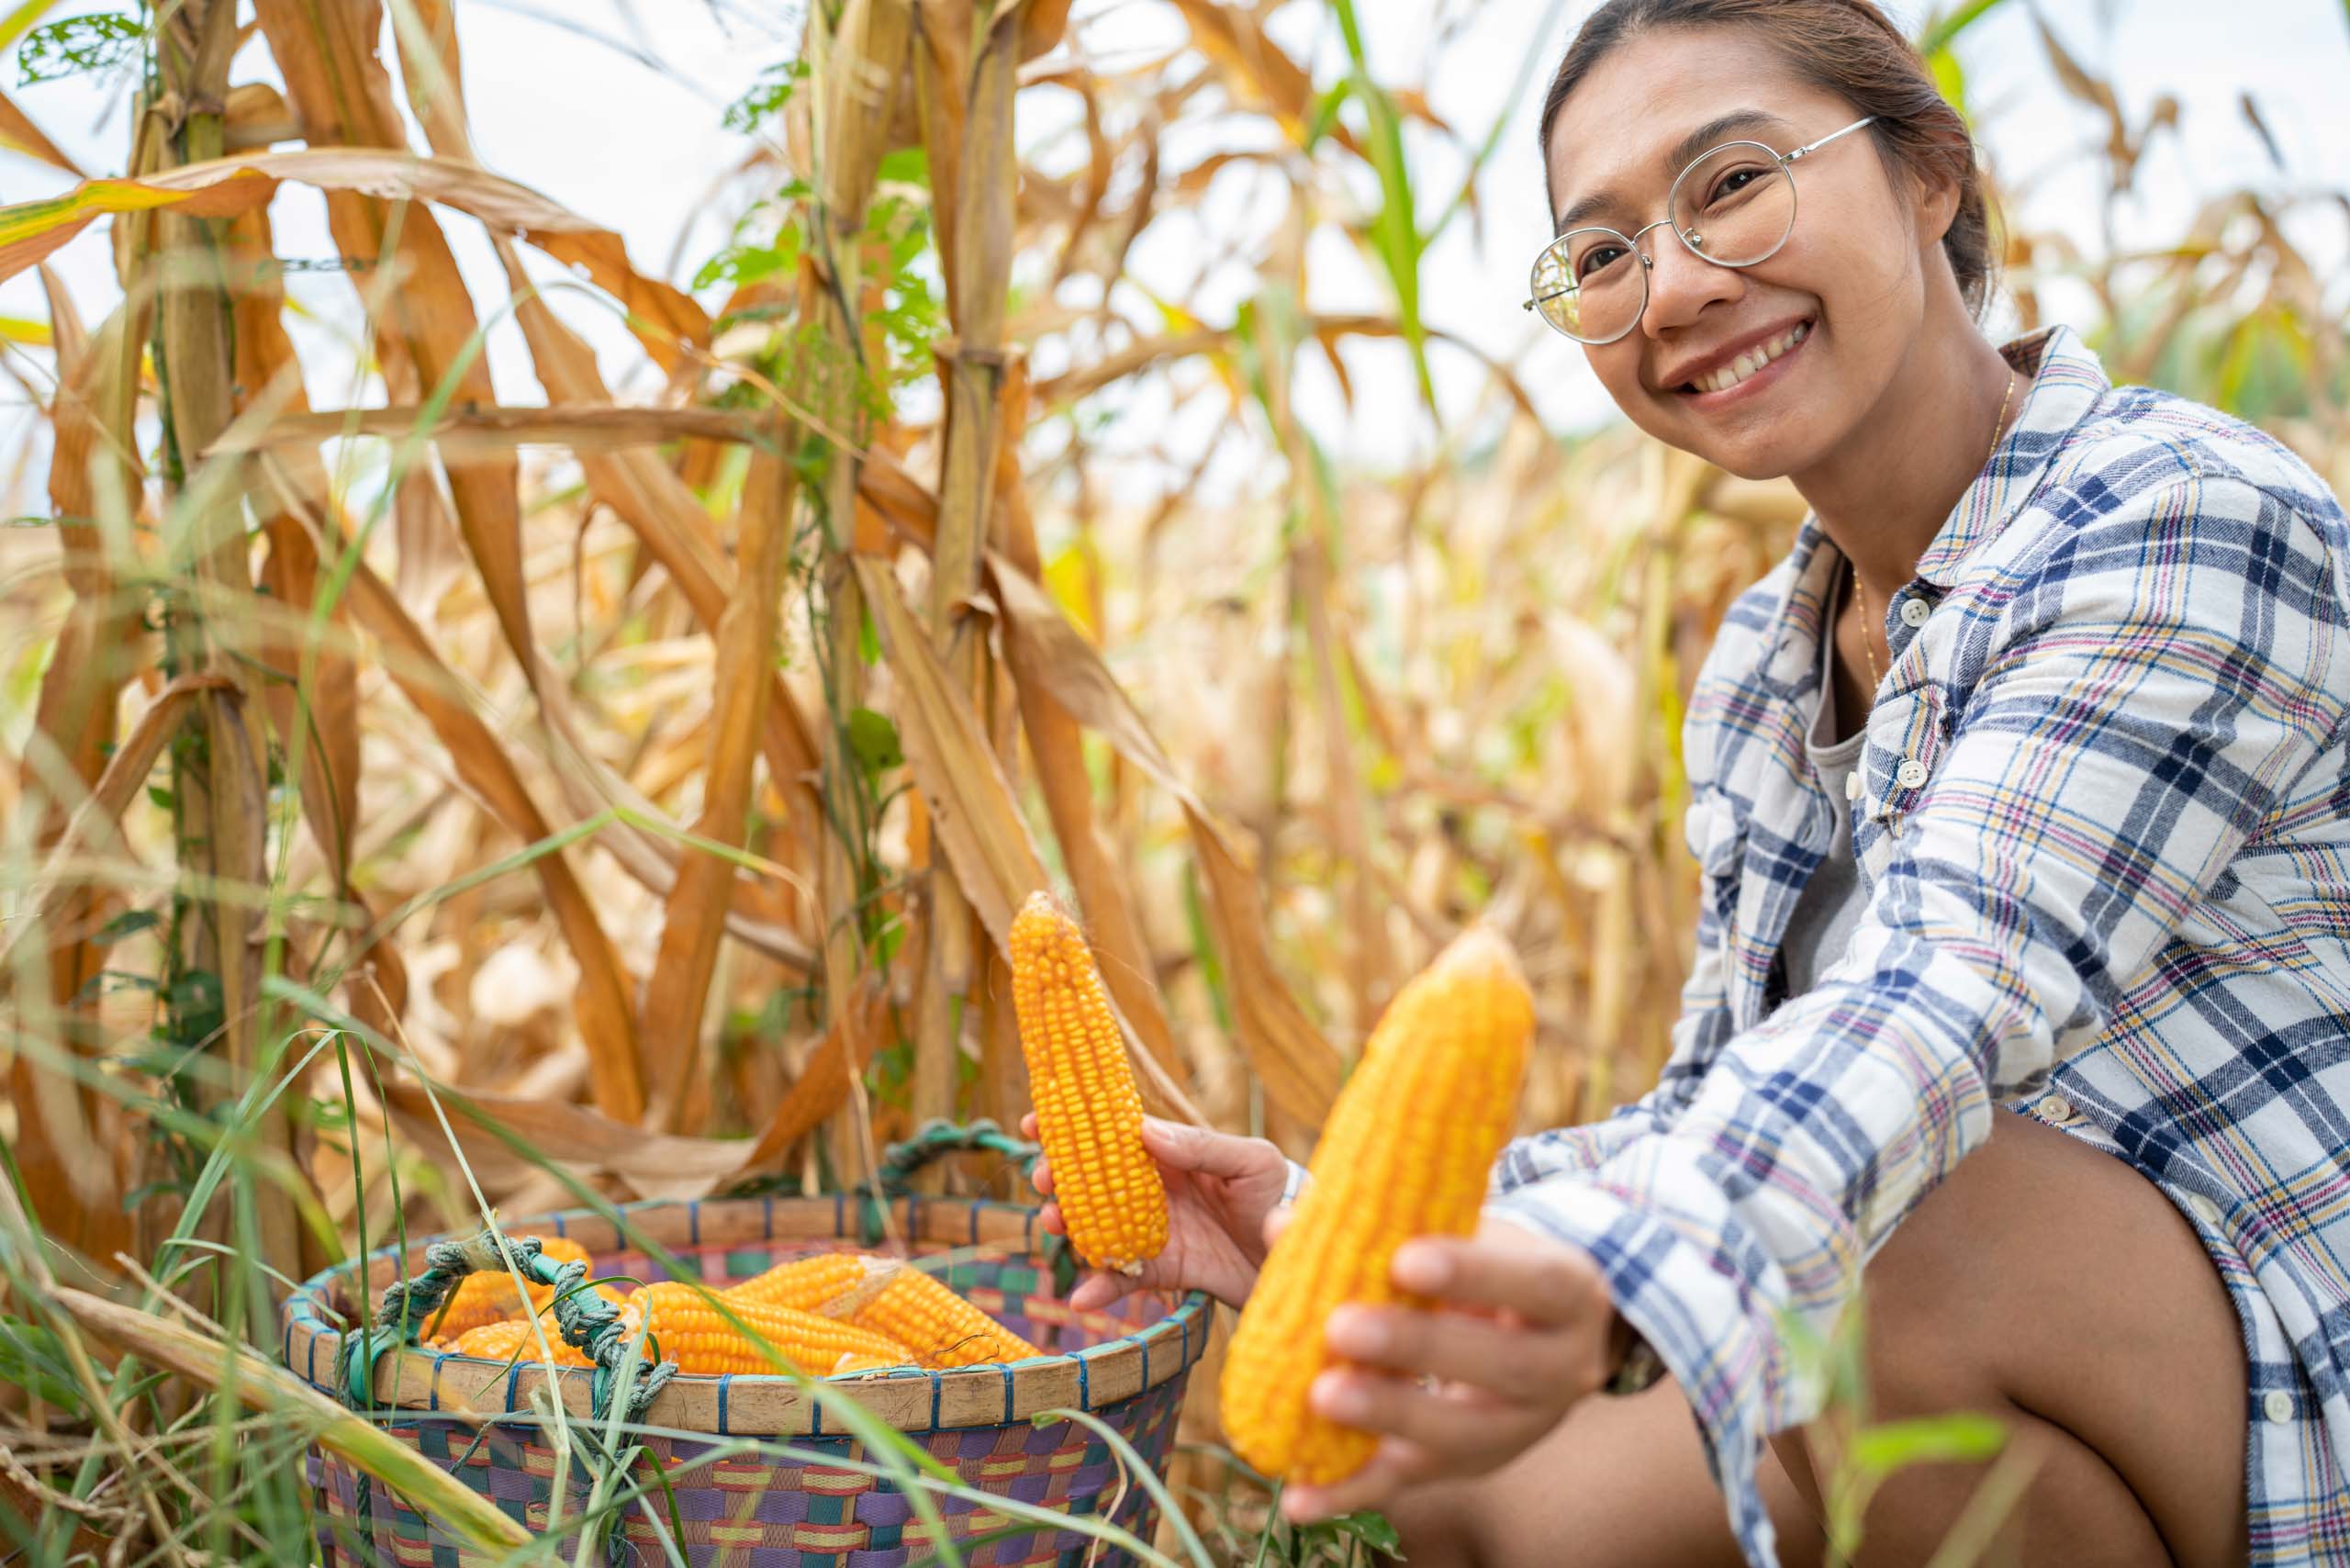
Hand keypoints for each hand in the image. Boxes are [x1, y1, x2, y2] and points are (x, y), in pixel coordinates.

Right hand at [1024, 1112, 1289, 1311]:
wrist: (1304, 1259)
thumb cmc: (1281, 1195)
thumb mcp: (1251, 1162)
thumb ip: (1203, 1146)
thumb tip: (1147, 1132)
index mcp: (1170, 1152)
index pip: (1114, 1132)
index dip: (1072, 1125)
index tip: (1035, 1123)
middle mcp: (1153, 1188)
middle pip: (1090, 1178)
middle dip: (1058, 1176)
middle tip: (1044, 1180)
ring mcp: (1152, 1229)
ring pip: (1095, 1224)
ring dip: (1068, 1225)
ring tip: (1055, 1225)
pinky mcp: (1161, 1270)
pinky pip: (1122, 1277)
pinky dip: (1100, 1287)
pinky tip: (1082, 1296)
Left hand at [1279, 1216, 1620, 1523]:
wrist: (1545, 1335)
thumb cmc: (1493, 1268)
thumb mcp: (1468, 1234)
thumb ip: (1391, 1226)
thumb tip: (1281, 1224)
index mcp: (1569, 1296)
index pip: (1533, 1282)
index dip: (1471, 1274)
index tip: (1404, 1260)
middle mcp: (1560, 1370)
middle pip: (1501, 1365)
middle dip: (1417, 1347)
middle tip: (1343, 1328)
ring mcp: (1518, 1430)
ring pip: (1459, 1437)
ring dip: (1385, 1418)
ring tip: (1320, 1397)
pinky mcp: (1468, 1468)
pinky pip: (1409, 1485)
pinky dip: (1350, 1493)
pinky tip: (1300, 1498)